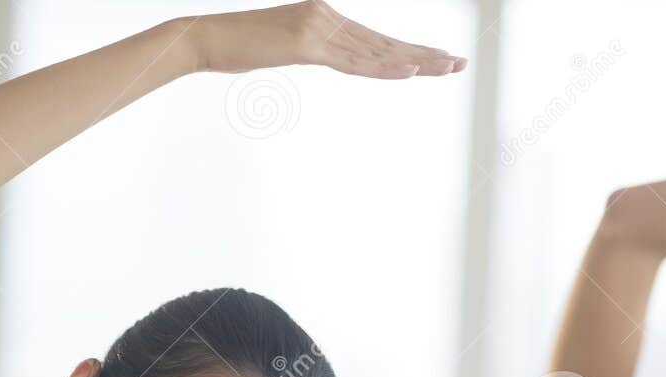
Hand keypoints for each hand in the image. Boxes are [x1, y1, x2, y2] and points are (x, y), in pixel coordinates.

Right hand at [183, 1, 465, 78]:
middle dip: (424, 54)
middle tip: (460, 64)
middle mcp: (327, 16)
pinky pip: (353, 62)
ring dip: (415, 62)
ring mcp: (318, 28)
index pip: (376, 40)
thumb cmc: (237, 45)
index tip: (437, 60)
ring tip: (447, 69)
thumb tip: (324, 57)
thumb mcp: (281, 47)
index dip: (409, 50)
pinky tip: (409, 71)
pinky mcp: (306, 43)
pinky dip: (384, 68)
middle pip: (384, 43)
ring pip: (376, 52)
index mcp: (324, 18)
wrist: (206, 38)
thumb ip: (309, 49)